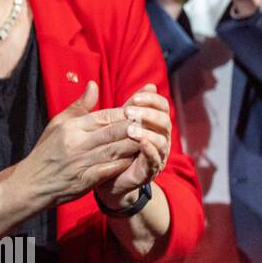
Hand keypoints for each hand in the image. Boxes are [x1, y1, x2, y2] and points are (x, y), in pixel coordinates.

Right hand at [11, 81, 141, 208]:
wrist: (31, 184)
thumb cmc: (46, 151)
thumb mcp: (57, 124)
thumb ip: (78, 106)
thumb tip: (93, 85)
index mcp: (71, 128)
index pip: (104, 116)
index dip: (125, 113)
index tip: (140, 111)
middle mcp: (77, 144)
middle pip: (114, 132)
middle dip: (135, 127)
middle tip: (151, 123)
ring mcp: (82, 163)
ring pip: (116, 150)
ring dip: (135, 145)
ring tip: (149, 139)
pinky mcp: (86, 180)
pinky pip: (111, 170)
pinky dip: (125, 164)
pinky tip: (137, 160)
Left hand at [93, 84, 171, 209]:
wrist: (105, 178)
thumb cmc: (109, 146)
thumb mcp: (109, 124)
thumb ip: (113, 105)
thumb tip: (97, 84)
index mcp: (151, 123)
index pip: (160, 106)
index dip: (151, 100)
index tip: (135, 97)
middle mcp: (159, 137)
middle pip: (164, 120)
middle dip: (149, 114)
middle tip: (130, 112)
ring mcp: (156, 154)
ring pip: (162, 140)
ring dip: (148, 132)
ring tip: (132, 129)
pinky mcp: (150, 170)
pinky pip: (155, 159)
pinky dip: (150, 150)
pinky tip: (142, 143)